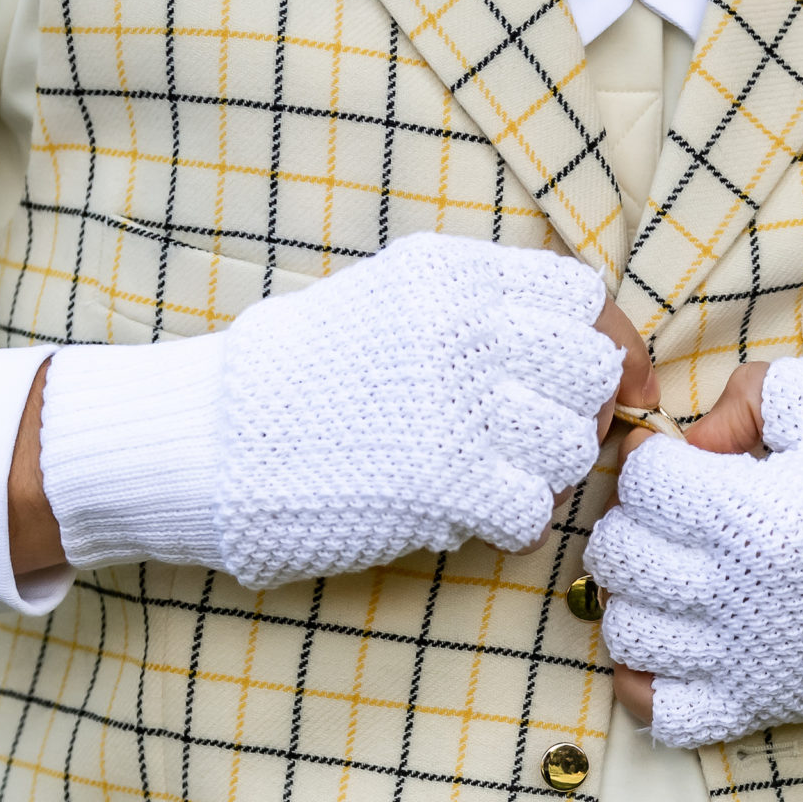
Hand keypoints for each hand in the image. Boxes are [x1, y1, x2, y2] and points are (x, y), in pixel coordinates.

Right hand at [8, 234, 657, 583]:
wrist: (202, 441)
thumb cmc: (288, 381)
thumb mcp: (382, 303)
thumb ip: (471, 311)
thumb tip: (563, 347)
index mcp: (450, 274)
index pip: (580, 299)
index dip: (600, 349)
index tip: (586, 390)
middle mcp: (465, 327)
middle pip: (591, 372)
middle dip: (573, 416)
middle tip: (527, 447)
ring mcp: (460, 405)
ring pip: (571, 448)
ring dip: (540, 478)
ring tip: (484, 484)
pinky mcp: (447, 483)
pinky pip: (533, 514)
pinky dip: (509, 527)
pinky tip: (464, 520)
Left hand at [589, 359, 802, 746]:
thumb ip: (755, 393)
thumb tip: (697, 437)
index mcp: (752, 515)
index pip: (640, 485)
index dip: (657, 459)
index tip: (697, 458)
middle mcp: (736, 595)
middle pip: (617, 560)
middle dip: (637, 523)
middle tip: (682, 513)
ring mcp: (747, 658)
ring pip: (628, 636)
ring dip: (637, 597)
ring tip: (680, 573)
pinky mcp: (766, 703)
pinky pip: (663, 715)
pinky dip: (648, 684)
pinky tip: (675, 645)